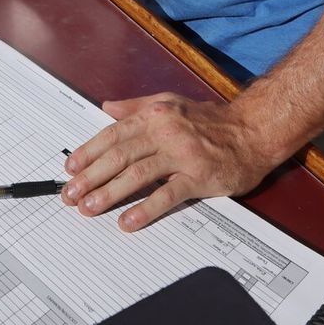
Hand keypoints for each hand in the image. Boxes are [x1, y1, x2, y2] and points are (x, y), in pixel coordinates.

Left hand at [61, 93, 284, 230]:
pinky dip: (145, 209)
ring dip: (109, 193)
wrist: (253, 131)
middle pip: (119, 155)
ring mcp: (181, 154)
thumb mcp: (170, 102)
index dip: (88, 153)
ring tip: (90, 208)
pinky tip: (128, 222)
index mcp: (154, 115)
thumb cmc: (211, 120)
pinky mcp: (198, 176)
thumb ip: (137, 106)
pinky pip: (167, 195)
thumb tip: (108, 107)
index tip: (71, 170)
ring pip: (137, 174)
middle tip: (71, 195)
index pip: (112, 135)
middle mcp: (164, 131)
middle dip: (91, 177)